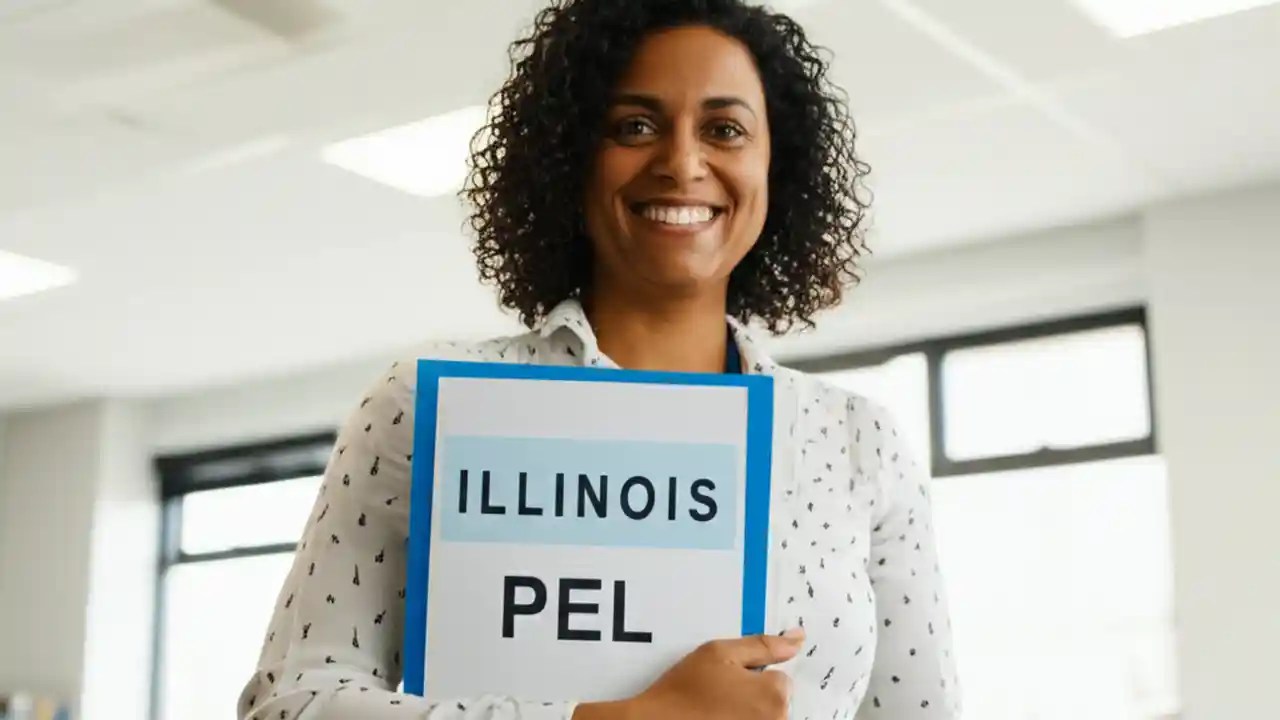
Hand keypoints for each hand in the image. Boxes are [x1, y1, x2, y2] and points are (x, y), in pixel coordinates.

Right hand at [627, 628, 803, 719]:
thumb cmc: (686, 688)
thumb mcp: (720, 653)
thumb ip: (763, 645)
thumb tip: (798, 638)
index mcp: (774, 696)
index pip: (780, 678)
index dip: (754, 675)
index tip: (729, 678)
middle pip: (776, 701)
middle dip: (754, 696)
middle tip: (719, 694)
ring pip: (764, 717)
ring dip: (747, 713)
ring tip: (715, 710)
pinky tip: (716, 718)